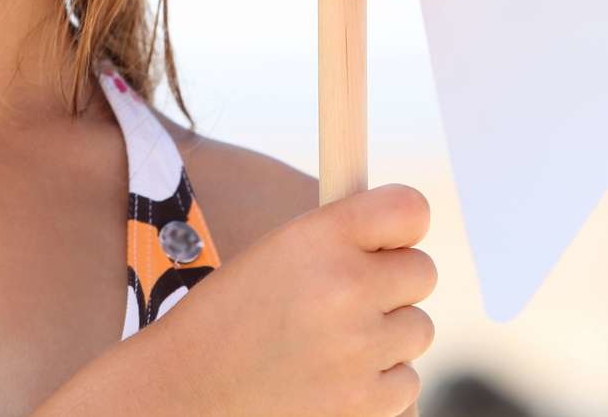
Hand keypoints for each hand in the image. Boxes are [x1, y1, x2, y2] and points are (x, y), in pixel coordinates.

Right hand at [154, 183, 436, 415]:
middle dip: (393, 285)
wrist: (184, 391)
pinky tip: (332, 381)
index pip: (410, 209)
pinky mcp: (365, 404)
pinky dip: (379, 385)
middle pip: (423, 272)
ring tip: (331, 345)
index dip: (402, 226)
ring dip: (387, 337)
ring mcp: (360, 349)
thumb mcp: (275, 254)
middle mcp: (347, 287)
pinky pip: (407, 383)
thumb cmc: (227, 320)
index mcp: (320, 237)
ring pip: (418, 330)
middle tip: (349, 300)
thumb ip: (338, 241)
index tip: (388, 241)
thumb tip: (402, 239)